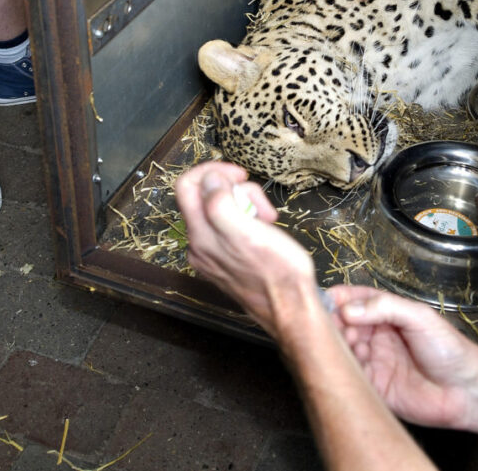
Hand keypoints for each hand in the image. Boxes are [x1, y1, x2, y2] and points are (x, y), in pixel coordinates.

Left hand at [175, 161, 320, 337]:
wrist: (291, 307)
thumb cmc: (276, 270)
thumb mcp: (248, 229)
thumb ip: (220, 202)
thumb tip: (211, 179)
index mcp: (200, 234)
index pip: (186, 186)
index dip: (213, 170)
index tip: (240, 174)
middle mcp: (199, 244)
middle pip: (206, 196)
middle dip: (236, 189)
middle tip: (260, 202)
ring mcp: (212, 254)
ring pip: (222, 211)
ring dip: (247, 205)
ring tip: (268, 220)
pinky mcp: (227, 260)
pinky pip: (231, 228)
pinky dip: (248, 222)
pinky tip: (265, 232)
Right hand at [329, 286, 477, 429]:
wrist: (466, 390)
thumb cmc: (449, 349)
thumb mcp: (419, 317)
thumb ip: (384, 308)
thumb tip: (349, 309)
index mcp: (386, 314)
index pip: (353, 301)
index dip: (337, 300)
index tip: (324, 302)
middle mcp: (376, 336)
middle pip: (342, 325)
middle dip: (335, 324)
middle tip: (335, 326)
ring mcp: (373, 361)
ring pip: (343, 350)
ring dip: (340, 346)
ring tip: (349, 343)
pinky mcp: (373, 387)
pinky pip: (351, 376)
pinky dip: (345, 370)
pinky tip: (351, 364)